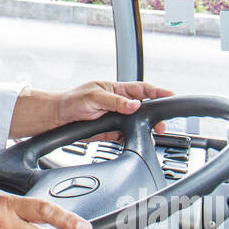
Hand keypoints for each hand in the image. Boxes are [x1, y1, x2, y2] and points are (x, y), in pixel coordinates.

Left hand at [56, 79, 173, 140]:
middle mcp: (117, 103)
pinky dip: (133, 138)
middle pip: (143, 107)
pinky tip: (138, 140)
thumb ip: (115, 101)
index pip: (141, 89)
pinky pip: (126, 134)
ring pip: (136, 122)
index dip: (157, 91)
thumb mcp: (94, 98)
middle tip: (162, 123)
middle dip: (155, 114)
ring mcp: (115, 117)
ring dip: (145, 127)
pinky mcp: (110, 131)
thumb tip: (134, 105)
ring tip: (153, 133)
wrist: (57, 118)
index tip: (171, 95)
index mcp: (115, 89)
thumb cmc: (71, 101)